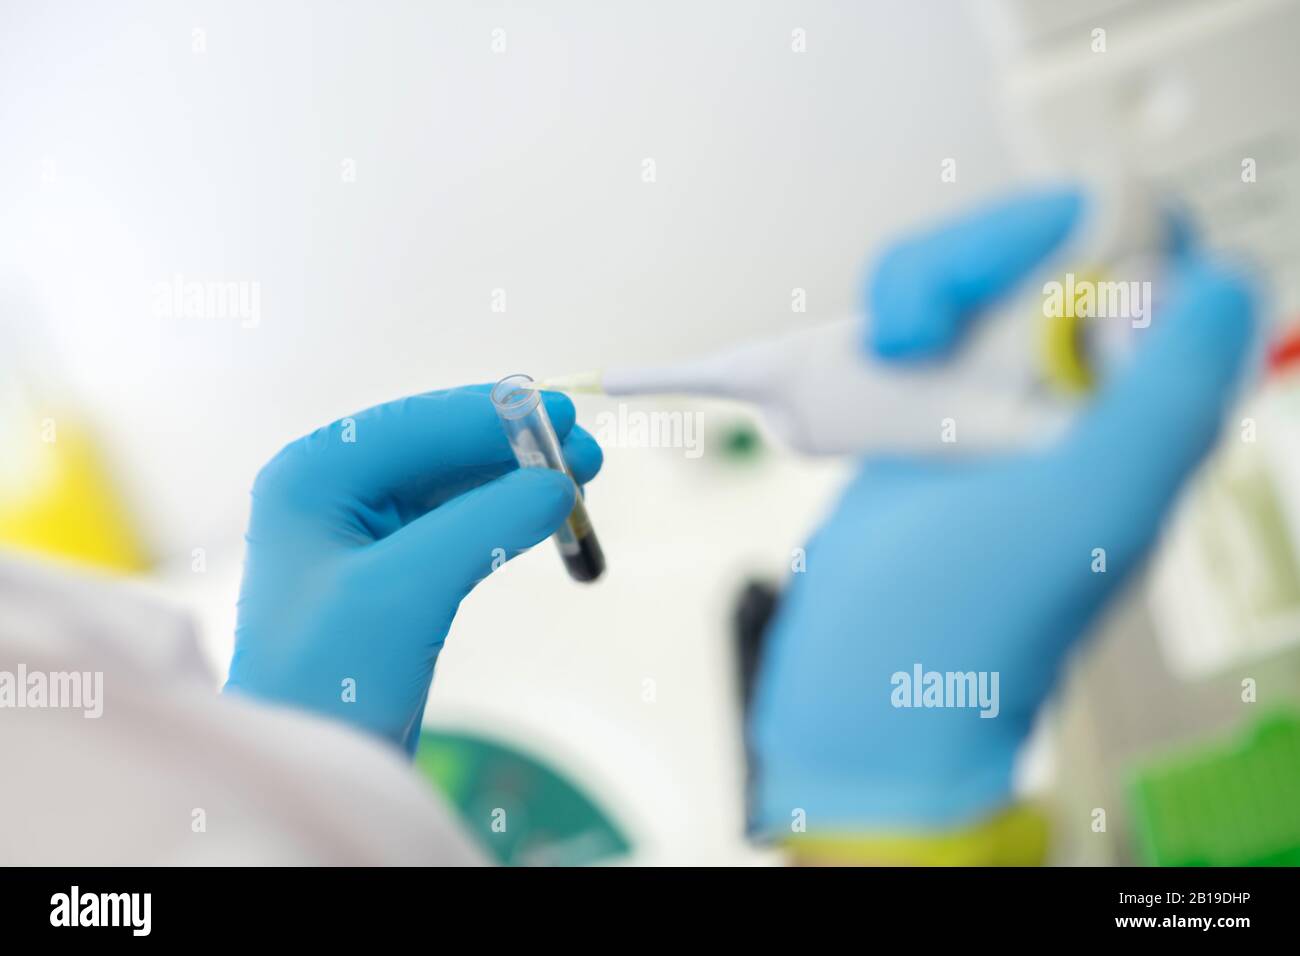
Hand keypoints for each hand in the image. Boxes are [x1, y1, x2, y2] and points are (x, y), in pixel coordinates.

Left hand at [225, 385, 601, 753]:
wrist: (310, 771)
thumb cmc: (328, 681)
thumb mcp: (406, 589)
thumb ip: (484, 524)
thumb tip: (557, 485)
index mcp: (312, 476)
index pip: (418, 424)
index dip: (497, 415)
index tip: (565, 414)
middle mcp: (330, 492)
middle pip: (440, 447)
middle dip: (514, 447)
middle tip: (586, 453)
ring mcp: (359, 531)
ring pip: (454, 484)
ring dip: (515, 480)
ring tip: (579, 481)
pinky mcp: (389, 572)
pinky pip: (457, 523)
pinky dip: (503, 517)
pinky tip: (541, 516)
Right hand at [749, 189, 1257, 831]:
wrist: (866, 686)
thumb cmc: (961, 616)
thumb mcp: (1082, 504)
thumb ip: (1170, 397)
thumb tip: (1226, 281)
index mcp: (1147, 409)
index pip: (1149, 249)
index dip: (1073, 230)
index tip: (994, 282)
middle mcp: (1087, 396)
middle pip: (1050, 243)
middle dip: (965, 261)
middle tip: (907, 327)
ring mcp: (1007, 400)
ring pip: (979, 273)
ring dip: (918, 287)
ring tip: (882, 354)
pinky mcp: (938, 412)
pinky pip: (927, 319)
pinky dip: (888, 319)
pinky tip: (869, 364)